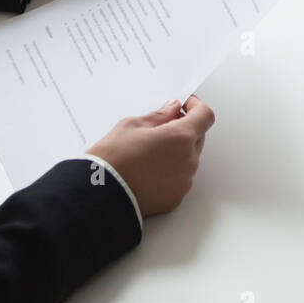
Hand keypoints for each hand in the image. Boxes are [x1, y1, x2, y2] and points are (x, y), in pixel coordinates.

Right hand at [88, 96, 215, 216]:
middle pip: (198, 137)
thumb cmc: (112, 160)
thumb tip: (172, 109)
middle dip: (184, 129)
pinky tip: (149, 171)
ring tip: (149, 153)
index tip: (185, 105)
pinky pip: (181, 178)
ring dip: (177, 152)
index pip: (204, 116)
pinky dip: (171, 172)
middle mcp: (188, 160)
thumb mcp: (132, 125)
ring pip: (189, 159)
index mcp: (180, 137)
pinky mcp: (176, 197)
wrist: (99, 196)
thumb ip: (159, 116)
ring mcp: (184, 181)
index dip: (196, 107)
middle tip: (161, 128)